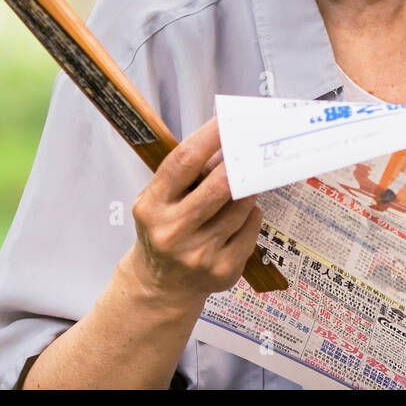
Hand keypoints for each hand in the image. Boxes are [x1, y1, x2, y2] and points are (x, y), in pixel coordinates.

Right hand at [126, 116, 262, 311]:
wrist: (161, 286)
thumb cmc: (165, 230)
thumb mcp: (161, 200)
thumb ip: (188, 173)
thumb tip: (228, 140)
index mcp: (152, 206)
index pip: (184, 163)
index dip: (209, 137)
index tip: (228, 120)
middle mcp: (173, 231)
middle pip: (219, 185)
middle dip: (239, 163)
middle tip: (253, 147)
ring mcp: (199, 254)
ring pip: (241, 206)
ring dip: (248, 189)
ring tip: (243, 186)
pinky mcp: (223, 270)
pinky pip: (252, 227)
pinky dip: (251, 214)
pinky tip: (241, 214)